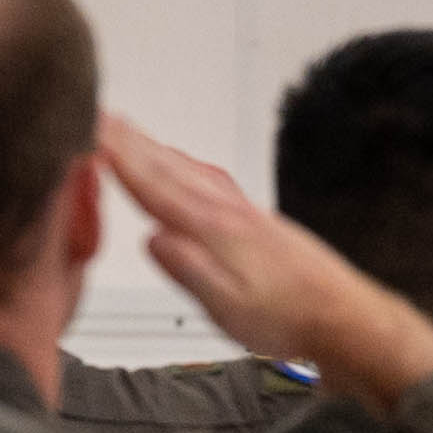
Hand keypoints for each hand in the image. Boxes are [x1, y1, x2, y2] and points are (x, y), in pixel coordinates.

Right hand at [99, 119, 432, 411]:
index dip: (117, 157)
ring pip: (189, 169)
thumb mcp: (229, 307)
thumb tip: (152, 240)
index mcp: (215, 228)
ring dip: (154, 149)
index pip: (154, 185)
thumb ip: (189, 270)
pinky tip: (184, 168)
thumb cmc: (290, 317)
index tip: (89, 130)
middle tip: (96, 115)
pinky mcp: (257, 220)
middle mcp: (228, 210)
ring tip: (128, 133)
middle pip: (168, 166)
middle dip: (129, 141)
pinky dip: (184, 165)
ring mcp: (244, 211)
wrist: (344, 317)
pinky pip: (209, 178)